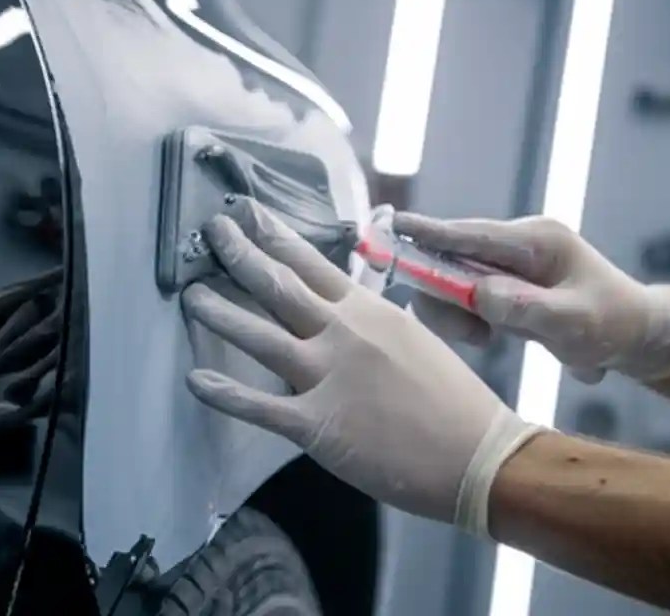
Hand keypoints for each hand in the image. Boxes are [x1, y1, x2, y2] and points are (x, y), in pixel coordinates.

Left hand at [182, 198, 543, 531]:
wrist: (479, 457)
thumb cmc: (455, 402)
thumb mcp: (418, 340)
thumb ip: (377, 322)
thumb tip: (353, 309)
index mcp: (369, 312)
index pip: (312, 263)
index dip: (275, 235)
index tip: (248, 212)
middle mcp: (343, 335)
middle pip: (279, 285)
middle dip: (240, 254)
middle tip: (212, 231)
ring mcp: (327, 377)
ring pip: (260, 336)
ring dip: (220, 313)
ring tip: (190, 295)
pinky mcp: (317, 424)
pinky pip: (260, 405)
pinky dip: (224, 392)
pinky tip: (195, 379)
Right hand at [393, 213, 669, 382]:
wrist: (638, 336)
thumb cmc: (615, 324)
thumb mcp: (576, 321)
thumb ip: (526, 309)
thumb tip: (477, 294)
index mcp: (536, 240)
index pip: (472, 234)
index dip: (430, 231)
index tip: (393, 225)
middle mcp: (517, 245)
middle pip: (454, 258)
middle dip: (444, 292)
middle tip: (469, 332)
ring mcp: (509, 265)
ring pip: (455, 281)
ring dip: (457, 311)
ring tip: (485, 338)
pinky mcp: (505, 285)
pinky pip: (466, 296)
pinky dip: (466, 317)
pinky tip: (489, 336)